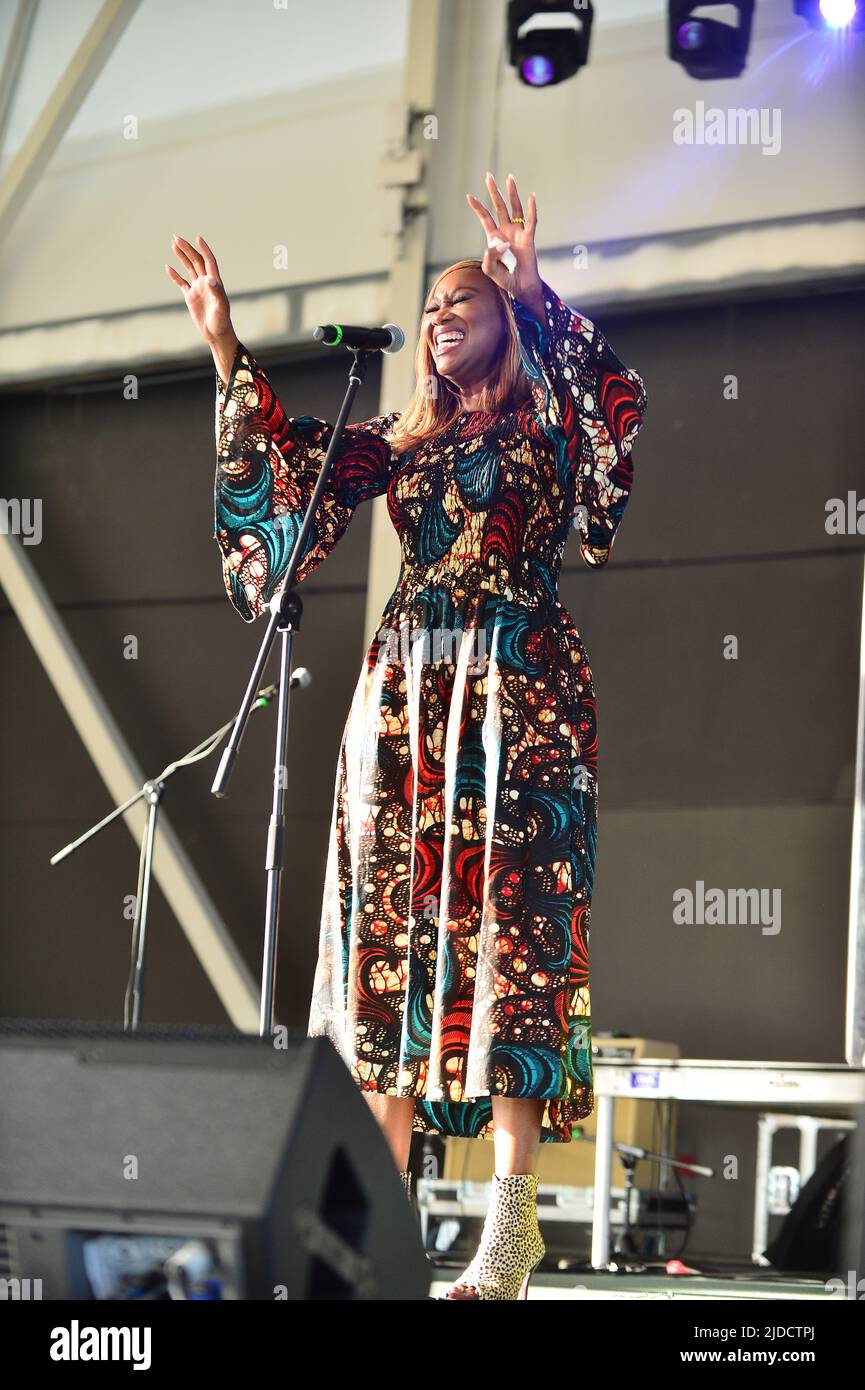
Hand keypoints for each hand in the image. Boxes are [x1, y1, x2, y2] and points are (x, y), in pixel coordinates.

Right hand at [165, 234, 233, 345]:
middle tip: (176, 238)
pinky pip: (181, 283)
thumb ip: (216, 291)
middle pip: (196, 261)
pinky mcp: (191, 297)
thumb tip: (209, 278)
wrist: (216, 334)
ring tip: (174, 244)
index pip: (209, 261)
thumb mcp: (220, 307)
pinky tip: (168, 267)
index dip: (204, 249)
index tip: (197, 238)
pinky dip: (175, 275)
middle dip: (187, 249)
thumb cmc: (221, 321)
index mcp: (215, 282)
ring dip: (182, 257)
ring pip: (189, 268)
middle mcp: (206, 282)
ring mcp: (198, 289)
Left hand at [466, 173, 542, 307]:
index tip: (469, 196)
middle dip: (494, 192)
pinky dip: (532, 209)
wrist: (521, 287)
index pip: (485, 218)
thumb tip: (498, 242)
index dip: (478, 207)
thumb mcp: (490, 271)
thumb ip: (489, 258)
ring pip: (515, 209)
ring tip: (510, 178)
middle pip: (499, 207)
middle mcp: (506, 231)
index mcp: (494, 238)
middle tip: (488, 176)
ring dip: (512, 194)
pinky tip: (531, 197)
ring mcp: (518, 233)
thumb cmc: (505, 279)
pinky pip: (531, 221)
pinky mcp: (529, 238)